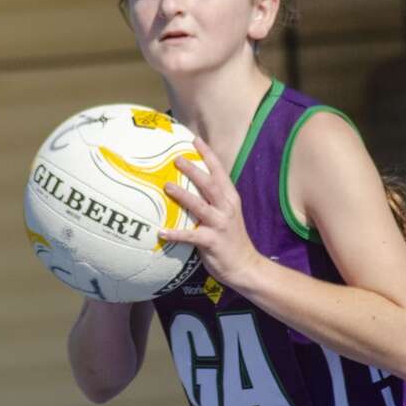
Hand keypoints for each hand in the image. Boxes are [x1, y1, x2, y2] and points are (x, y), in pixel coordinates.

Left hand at [159, 135, 264, 288]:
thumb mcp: (227, 213)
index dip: (207, 154)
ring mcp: (220, 224)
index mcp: (230, 198)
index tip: (194, 139)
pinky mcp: (212, 241)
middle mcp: (226, 208)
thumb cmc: (230, 238)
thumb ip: (212, 199)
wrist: (245, 265)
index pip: (219, 171)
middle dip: (193, 170)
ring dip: (182, 195)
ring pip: (200, 206)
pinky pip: (191, 236)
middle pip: (209, 184)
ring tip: (166, 186)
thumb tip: (190, 185)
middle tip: (176, 159)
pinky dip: (175, 234)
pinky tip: (160, 232)